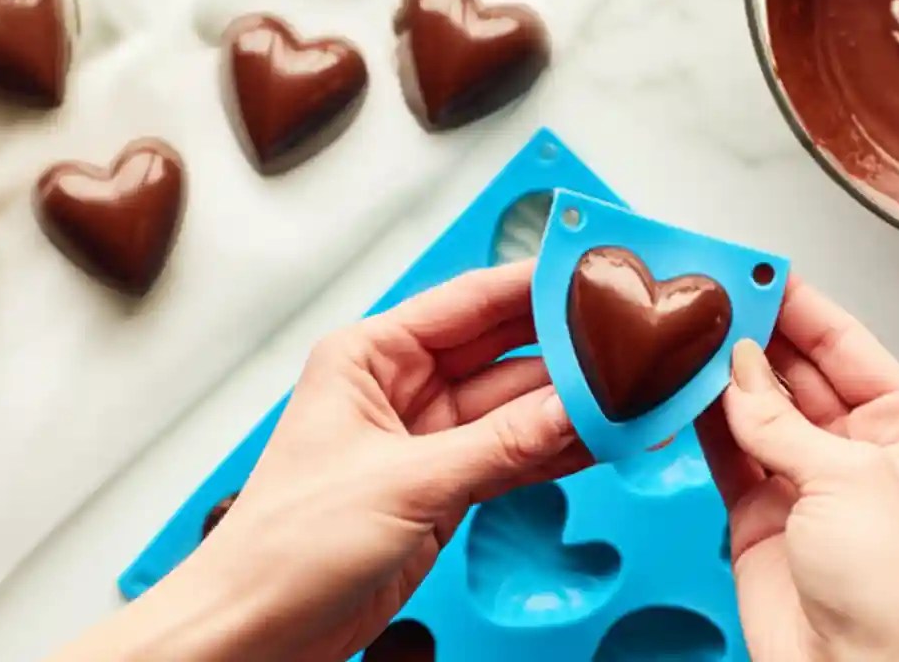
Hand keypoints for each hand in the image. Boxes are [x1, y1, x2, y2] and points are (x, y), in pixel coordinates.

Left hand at [51, 261, 590, 661]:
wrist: (260, 632)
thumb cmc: (285, 546)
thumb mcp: (405, 484)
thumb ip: (500, 445)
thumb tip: (577, 409)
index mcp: (372, 356)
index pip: (471, 303)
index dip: (537, 286)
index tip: (597, 273)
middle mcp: (402, 388)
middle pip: (504, 353)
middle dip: (569, 349)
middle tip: (638, 340)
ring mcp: (429, 439)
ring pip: (518, 408)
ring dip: (574, 406)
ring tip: (639, 394)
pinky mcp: (446, 487)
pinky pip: (515, 455)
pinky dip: (558, 451)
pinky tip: (606, 440)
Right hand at [697, 277, 898, 661]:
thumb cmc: (895, 596)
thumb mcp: (848, 482)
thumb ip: (783, 421)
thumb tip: (740, 370)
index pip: (849, 348)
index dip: (805, 308)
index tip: (765, 274)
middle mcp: (859, 452)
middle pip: (800, 372)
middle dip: (759, 334)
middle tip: (715, 297)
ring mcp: (806, 480)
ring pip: (758, 408)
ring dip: (727, 373)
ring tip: (692, 333)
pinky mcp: (760, 511)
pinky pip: (728, 450)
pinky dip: (703, 419)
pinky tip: (686, 388)